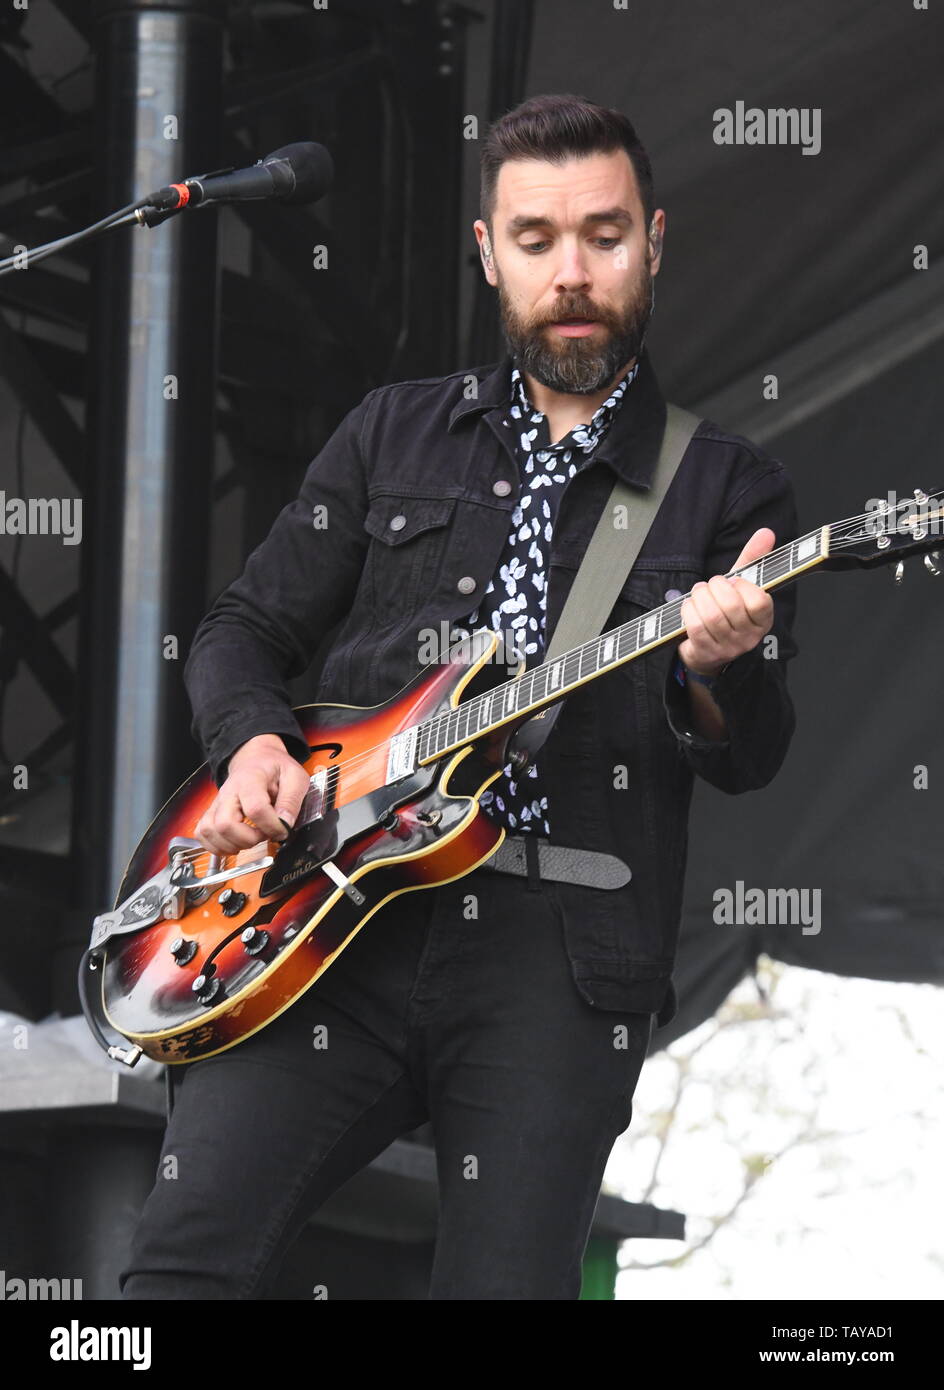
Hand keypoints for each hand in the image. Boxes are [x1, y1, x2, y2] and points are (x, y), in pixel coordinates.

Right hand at [194, 734, 309, 854]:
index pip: (255, 808)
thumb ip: (291, 800)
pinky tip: (235, 843)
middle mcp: (228, 792)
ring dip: (232, 845)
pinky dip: (217, 846)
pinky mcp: (212, 812)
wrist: (256, 758)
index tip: (282, 830)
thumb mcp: (294, 776)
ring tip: (250, 840)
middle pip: (225, 824)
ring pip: (209, 831)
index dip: (271, 826)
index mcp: (251, 780)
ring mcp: (217, 803)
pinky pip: (202, 834)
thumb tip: (285, 824)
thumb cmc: (274, 768)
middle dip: (248, 839)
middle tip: (264, 835)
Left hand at [676, 528, 775, 676]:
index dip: (742, 586)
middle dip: (715, 587)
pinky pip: (695, 626)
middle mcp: (749, 636)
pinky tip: (689, 607)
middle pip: (731, 605)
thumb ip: (753, 560)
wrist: (708, 648)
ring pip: (711, 615)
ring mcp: (727, 647)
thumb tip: (766, 532)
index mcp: (763, 619)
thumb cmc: (727, 613)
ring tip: (700, 594)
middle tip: (710, 585)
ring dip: (699, 597)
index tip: (734, 582)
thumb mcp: (741, 586)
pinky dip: (688, 610)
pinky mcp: (706, 652)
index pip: (759, 601)